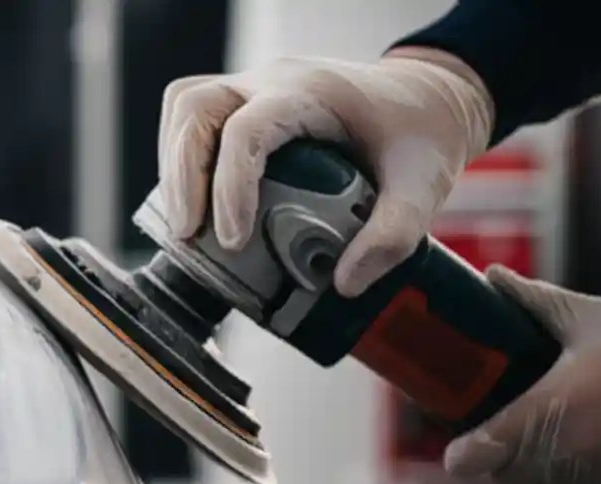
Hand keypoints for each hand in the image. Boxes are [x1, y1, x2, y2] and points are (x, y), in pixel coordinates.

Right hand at [155, 49, 492, 296]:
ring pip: (185, 109)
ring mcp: (253, 88)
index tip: (233, 241)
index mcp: (311, 93)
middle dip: (182, 175)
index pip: (247, 129)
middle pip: (196, 108)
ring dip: (174, 167)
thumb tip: (345, 284)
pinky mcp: (245, 105)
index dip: (229, 185)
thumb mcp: (422, 185)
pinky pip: (193, 119)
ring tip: (185, 225)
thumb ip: (392, 236)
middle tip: (188, 235)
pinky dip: (182, 160)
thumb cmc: (421, 133)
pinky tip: (195, 205)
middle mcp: (272, 82)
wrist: (426, 98)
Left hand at [444, 266, 600, 483]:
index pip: (481, 452)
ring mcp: (595, 482)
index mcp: (548, 409)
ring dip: (528, 480)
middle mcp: (566, 454)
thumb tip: (493, 276)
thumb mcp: (591, 318)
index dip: (463, 453)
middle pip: (504, 479)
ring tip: (536, 449)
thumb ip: (535, 301)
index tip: (459, 446)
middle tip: (502, 434)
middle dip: (497, 460)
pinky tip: (569, 466)